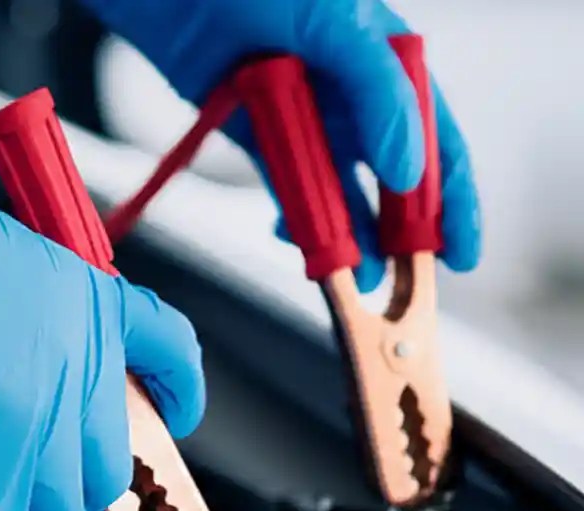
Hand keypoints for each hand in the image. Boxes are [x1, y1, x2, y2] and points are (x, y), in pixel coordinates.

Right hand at [0, 96, 204, 510]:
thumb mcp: (3, 256)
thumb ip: (40, 316)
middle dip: (80, 467)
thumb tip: (33, 361)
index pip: (169, 357)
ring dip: (29, 500)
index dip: (178, 393)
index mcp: (88, 307)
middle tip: (37, 459)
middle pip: (112, 463)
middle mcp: (75, 375)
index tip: (176, 411)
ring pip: (60, 508)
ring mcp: (33, 432)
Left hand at [78, 0, 480, 291]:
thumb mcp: (334, 22)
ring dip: (348, 234)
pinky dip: (298, 217)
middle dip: (400, 230)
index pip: (436, 138)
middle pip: (390, 175)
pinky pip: (287, 183)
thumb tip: (406, 170)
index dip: (452, 198)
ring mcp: (302, 113)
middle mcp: (350, 93)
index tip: (458, 252)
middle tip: (402, 281)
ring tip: (350, 278)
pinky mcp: (255, 129)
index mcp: (387, 62)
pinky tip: (302, 244)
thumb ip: (376, 92)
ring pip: (337, 187)